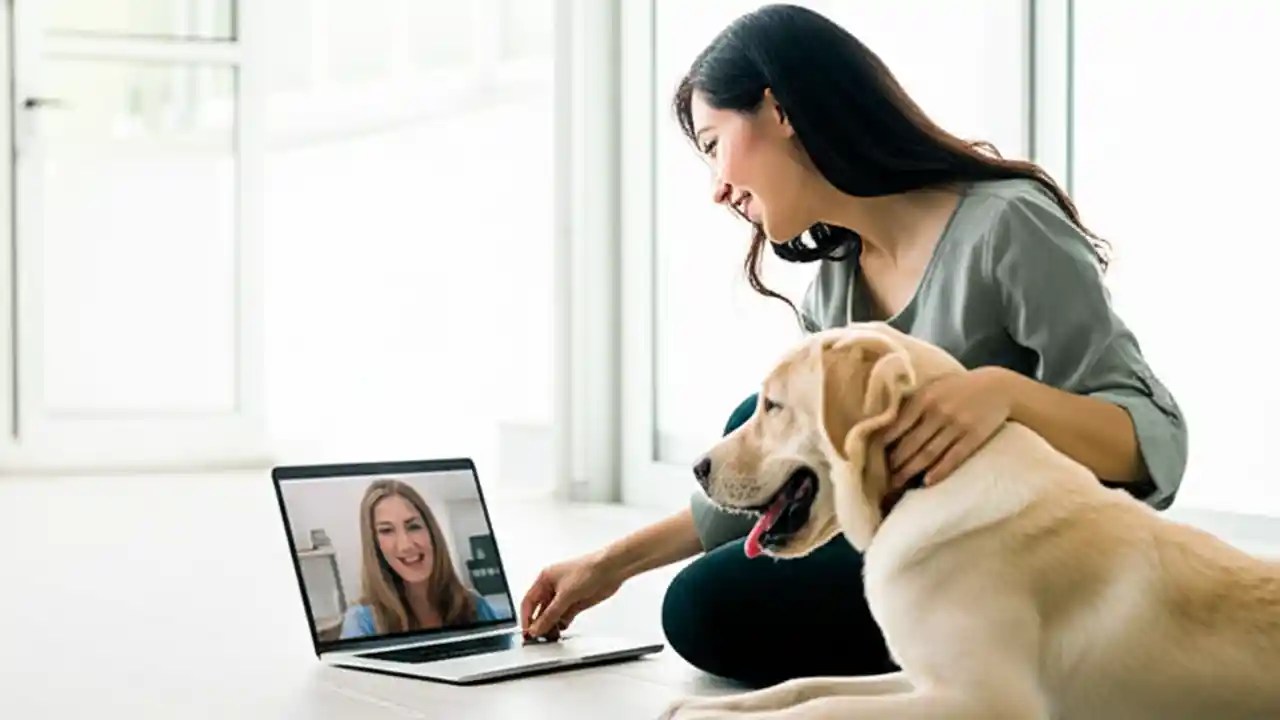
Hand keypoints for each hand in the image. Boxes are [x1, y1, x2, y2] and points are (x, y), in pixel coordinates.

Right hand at [520, 550, 625, 639]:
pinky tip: (561, 630)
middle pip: (540, 610)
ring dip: (551, 625)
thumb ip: (550, 614)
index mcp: (545, 579)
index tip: (527, 631)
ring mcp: (565, 595)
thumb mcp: (565, 595)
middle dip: (539, 623)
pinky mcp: (576, 602)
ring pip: (552, 615)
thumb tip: (537, 627)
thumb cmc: (588, 570)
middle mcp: (553, 587)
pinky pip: (564, 616)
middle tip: (538, 637)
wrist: (610, 570)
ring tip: (550, 636)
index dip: (526, 617)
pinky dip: (562, 624)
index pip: (529, 601)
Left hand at [877, 367, 1013, 487]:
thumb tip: (885, 423)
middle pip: (911, 444)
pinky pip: (953, 458)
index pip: (897, 426)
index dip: (884, 445)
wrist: (997, 386)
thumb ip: (912, 403)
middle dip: (895, 463)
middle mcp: (938, 411)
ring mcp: (957, 424)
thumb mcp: (933, 387)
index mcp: (924, 398)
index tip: (873, 457)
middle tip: (882, 477)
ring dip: (911, 470)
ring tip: (899, 483)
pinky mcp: (974, 436)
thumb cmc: (958, 388)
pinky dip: (939, 471)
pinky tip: (927, 482)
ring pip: (929, 453)